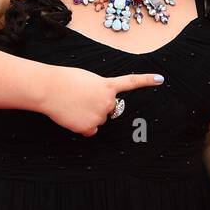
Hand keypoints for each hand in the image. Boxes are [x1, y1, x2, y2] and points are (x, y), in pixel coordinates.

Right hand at [37, 67, 165, 136]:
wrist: (49, 89)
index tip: (161, 79)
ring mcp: (100, 116)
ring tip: (74, 105)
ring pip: (98, 120)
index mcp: (107, 86)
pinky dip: (82, 126)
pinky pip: (90, 131)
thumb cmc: (64, 80)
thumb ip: (99, 90)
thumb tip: (99, 107)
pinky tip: (72, 116)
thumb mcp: (87, 80)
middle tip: (81, 98)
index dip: (146, 81)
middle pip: (108, 109)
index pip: (130, 82)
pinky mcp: (89, 127)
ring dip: (88, 115)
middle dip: (98, 106)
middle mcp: (108, 102)